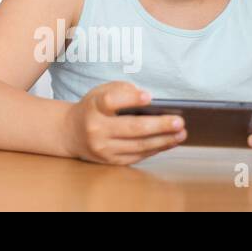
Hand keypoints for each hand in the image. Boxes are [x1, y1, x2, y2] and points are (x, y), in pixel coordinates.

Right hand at [64, 82, 186, 164]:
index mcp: (93, 107)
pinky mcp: (110, 161)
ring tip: (181, 133)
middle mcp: (96, 129)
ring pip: (139, 145)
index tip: (149, 97)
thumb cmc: (92, 108)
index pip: (110, 101)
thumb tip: (146, 98)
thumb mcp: (99, 92)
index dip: (130, 99)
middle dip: (159, 125)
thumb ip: (120, 90)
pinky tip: (168, 142)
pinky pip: (137, 156)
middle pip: (132, 128)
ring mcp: (103, 148)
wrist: (70, 133)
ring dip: (163, 140)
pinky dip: (155, 149)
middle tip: (179, 121)